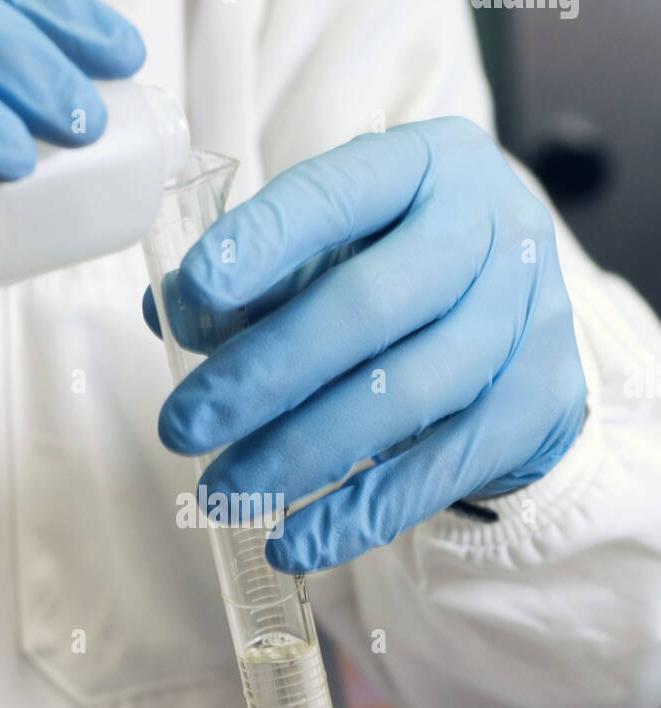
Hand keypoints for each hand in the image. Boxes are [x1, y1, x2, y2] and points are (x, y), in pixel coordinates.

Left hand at [146, 117, 586, 571]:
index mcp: (428, 165)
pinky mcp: (538, 403)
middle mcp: (491, 230)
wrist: (524, 311)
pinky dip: (359, 514)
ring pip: (404, 395)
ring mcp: (525, 318)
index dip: (263, 242)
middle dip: (262, 374)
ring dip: (299, 454)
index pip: (337, 193)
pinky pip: (440, 469)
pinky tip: (293, 542)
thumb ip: (258, 273)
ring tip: (223, 493)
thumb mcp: (338, 243)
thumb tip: (170, 310)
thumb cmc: (403, 266)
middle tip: (183, 426)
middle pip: (368, 306)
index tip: (194, 291)